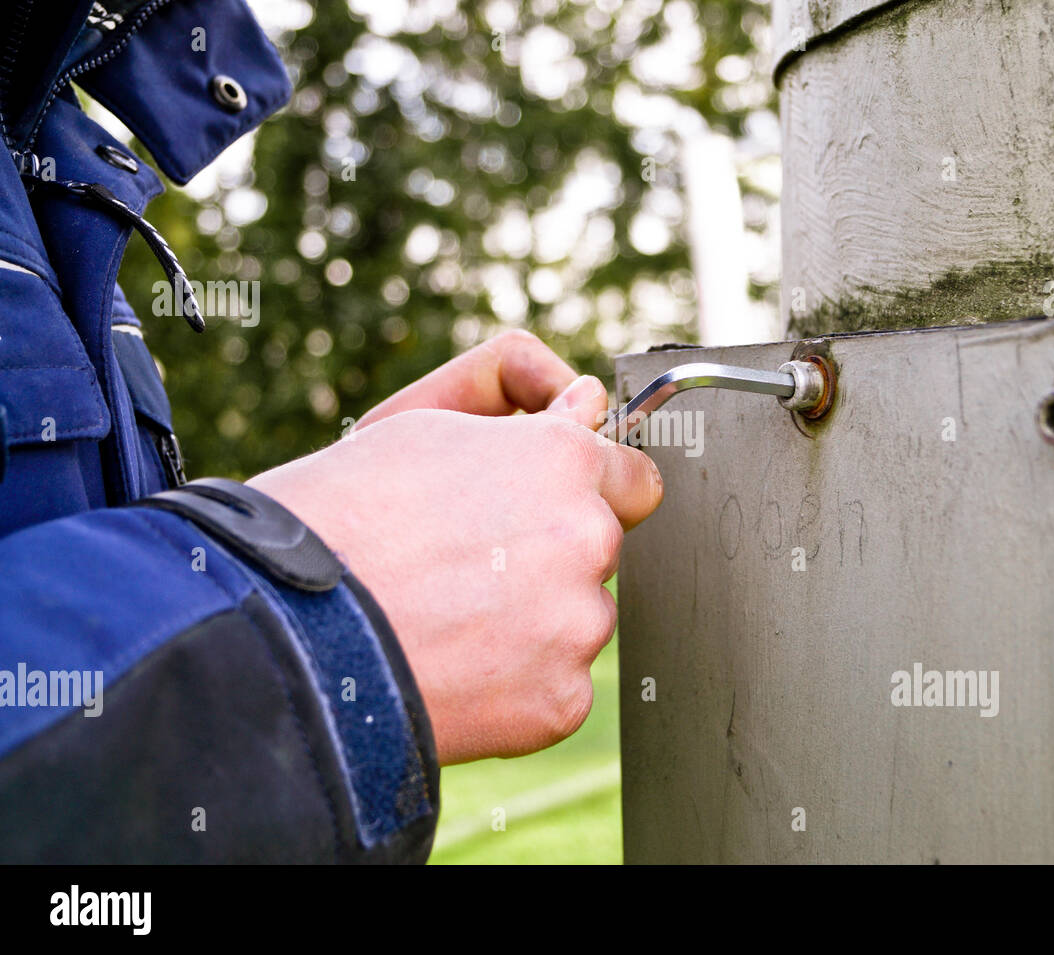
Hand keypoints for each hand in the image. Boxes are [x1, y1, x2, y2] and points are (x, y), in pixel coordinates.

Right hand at [247, 332, 662, 763]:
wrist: (282, 632)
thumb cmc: (337, 519)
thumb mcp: (417, 429)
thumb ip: (523, 412)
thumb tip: (587, 404)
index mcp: (563, 460)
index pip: (632, 476)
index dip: (591, 488)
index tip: (556, 505)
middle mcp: (586, 537)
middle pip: (599, 550)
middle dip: (555, 554)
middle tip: (469, 567)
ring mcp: (578, 624)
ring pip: (577, 620)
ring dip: (535, 622)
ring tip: (444, 622)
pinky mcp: (561, 699)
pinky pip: (556, 685)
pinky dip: (515, 685)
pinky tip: (452, 669)